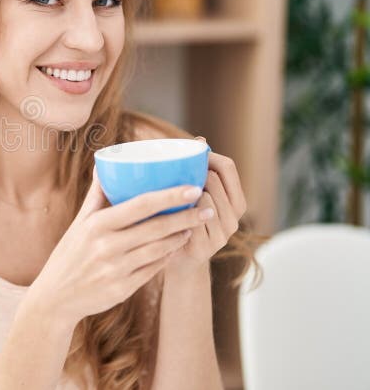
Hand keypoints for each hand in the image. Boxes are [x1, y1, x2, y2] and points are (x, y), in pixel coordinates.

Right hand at [28, 169, 211, 327]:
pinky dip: (167, 257)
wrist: (56, 297)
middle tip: (206, 208)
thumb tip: (103, 164)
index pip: (140, 205)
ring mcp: (116, 269)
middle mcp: (107, 246)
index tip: (193, 188)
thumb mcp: (79, 223)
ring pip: (159, 249)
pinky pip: (153, 269)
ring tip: (194, 226)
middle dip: (186, 217)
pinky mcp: (123, 289)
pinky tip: (176, 247)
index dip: (169, 196)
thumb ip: (96, 195)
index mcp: (97, 224)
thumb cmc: (70, 253)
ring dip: (180, 237)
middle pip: (156, 228)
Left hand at [164, 136, 248, 277]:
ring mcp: (221, 235)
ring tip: (170, 192)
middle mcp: (234, 219)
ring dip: (186, 193)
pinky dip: (179, 212)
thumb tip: (199, 140)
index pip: (229, 168)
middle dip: (194, 174)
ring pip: (204, 200)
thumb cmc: (183, 220)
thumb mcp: (195, 197)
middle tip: (173, 172)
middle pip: (215, 181)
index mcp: (236, 202)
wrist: (177, 262)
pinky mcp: (204, 248)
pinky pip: (190, 220)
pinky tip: (167, 211)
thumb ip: (199, 173)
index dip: (210, 157)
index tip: (189, 154)